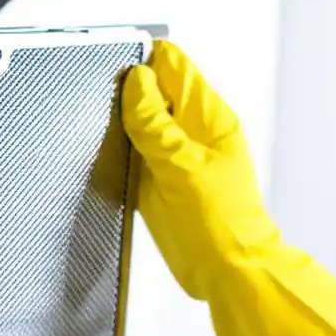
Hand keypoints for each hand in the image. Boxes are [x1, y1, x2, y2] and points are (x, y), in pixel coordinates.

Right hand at [121, 40, 279, 299]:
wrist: (229, 273)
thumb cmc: (219, 222)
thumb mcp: (181, 167)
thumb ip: (154, 123)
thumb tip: (135, 79)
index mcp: (207, 115)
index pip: (172, 64)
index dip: (142, 62)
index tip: (113, 74)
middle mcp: (191, 129)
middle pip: (152, 89)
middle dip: (125, 94)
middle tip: (106, 112)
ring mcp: (175, 154)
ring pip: (140, 121)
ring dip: (120, 125)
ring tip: (107, 138)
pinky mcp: (161, 179)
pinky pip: (135, 152)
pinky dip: (120, 152)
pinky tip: (107, 160)